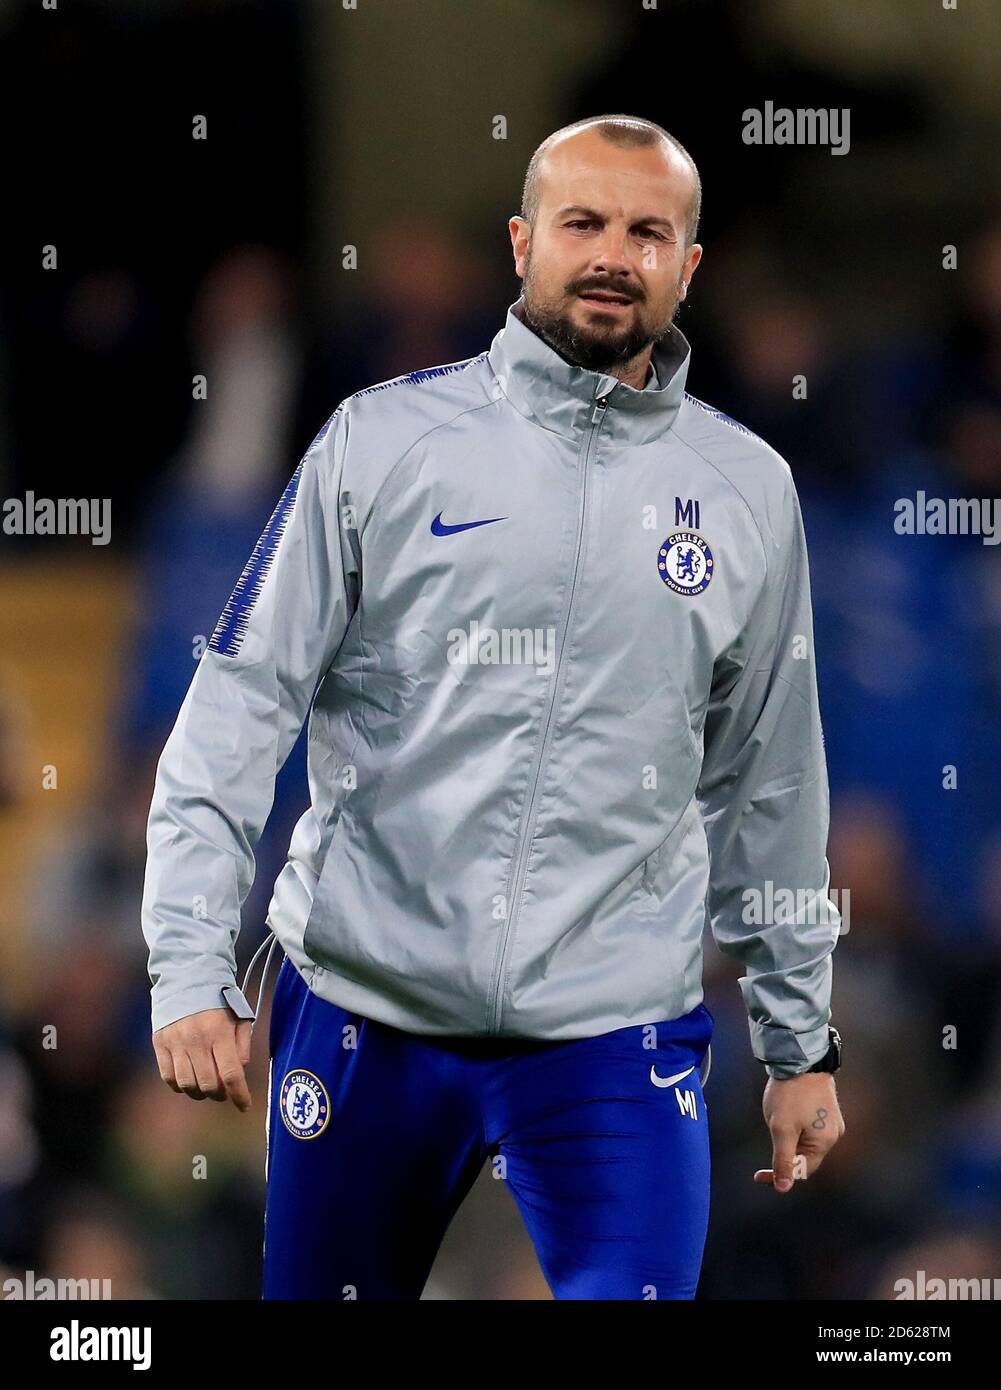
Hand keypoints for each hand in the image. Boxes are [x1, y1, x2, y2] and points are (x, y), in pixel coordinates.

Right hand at [153, 1008, 252, 1111]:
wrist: (186, 978)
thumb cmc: (219, 1000)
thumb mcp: (239, 1016)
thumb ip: (242, 1045)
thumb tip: (238, 1072)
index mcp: (219, 1031)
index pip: (231, 1074)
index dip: (239, 1095)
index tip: (244, 1106)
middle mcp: (196, 1039)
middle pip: (209, 1085)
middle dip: (221, 1094)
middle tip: (225, 1091)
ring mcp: (175, 1043)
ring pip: (188, 1085)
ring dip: (200, 1092)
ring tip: (207, 1085)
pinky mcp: (159, 1044)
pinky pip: (169, 1078)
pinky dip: (180, 1086)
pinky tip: (190, 1079)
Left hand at [754, 1072, 843, 1192]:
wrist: (801, 1058)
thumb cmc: (791, 1094)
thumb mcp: (781, 1129)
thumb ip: (783, 1160)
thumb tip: (784, 1188)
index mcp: (825, 1143)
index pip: (802, 1171)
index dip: (780, 1175)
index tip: (758, 1175)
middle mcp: (833, 1135)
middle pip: (805, 1157)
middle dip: (785, 1153)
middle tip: (769, 1133)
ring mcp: (832, 1121)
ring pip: (806, 1142)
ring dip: (789, 1139)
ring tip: (777, 1117)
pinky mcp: (826, 1109)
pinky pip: (809, 1128)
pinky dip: (795, 1127)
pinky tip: (785, 1112)